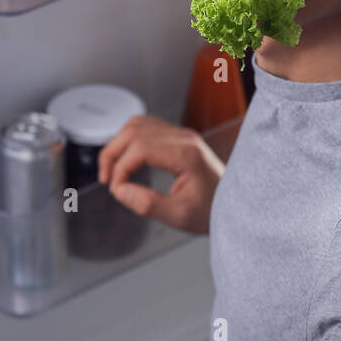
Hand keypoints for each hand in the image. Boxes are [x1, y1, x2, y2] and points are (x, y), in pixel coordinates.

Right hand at [97, 115, 224, 235]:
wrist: (233, 204)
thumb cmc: (211, 210)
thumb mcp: (179, 216)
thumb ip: (148, 204)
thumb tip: (120, 190)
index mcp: (186, 154)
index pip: (140, 147)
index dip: (121, 167)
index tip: (116, 189)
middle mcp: (184, 138)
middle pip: (135, 131)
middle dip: (113, 154)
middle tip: (107, 180)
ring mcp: (182, 135)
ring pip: (138, 124)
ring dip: (119, 144)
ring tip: (113, 170)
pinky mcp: (178, 138)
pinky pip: (146, 128)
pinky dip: (130, 141)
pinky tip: (126, 161)